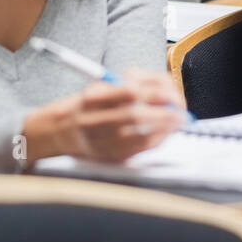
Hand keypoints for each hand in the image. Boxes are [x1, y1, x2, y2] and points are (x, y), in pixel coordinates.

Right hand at [22, 70, 186, 163]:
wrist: (60, 132)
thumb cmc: (88, 106)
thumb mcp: (101, 86)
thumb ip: (130, 84)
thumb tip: (166, 89)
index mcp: (92, 98)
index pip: (129, 91)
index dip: (156, 92)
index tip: (171, 90)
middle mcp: (94, 120)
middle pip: (136, 114)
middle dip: (165, 111)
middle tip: (181, 108)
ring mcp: (101, 141)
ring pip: (140, 134)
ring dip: (166, 127)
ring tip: (179, 120)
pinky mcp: (109, 156)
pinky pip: (139, 149)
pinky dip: (158, 140)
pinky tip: (165, 133)